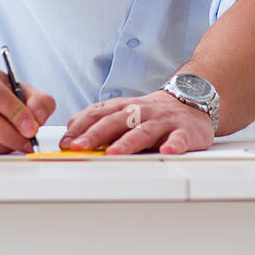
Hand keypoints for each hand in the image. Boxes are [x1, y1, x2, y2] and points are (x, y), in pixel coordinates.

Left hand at [60, 90, 212, 154]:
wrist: (189, 101)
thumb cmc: (150, 113)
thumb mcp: (122, 112)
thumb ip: (98, 120)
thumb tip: (70, 131)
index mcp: (123, 107)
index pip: (98, 114)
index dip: (80, 128)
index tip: (65, 142)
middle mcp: (140, 112)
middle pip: (116, 122)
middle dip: (95, 135)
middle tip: (79, 147)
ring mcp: (162, 121)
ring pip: (143, 131)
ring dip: (127, 142)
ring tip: (113, 153)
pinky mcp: (183, 131)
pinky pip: (178, 138)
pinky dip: (173, 145)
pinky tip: (167, 151)